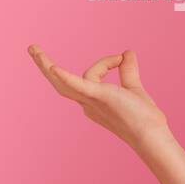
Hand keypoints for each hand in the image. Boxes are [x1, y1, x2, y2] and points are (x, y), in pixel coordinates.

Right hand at [27, 45, 170, 153]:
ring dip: (46, 65)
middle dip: (45, 66)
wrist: (152, 135)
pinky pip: (79, 86)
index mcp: (93, 101)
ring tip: (33, 49)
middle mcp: (87, 103)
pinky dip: (66, 77)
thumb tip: (128, 52)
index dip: (106, 62)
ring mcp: (91, 101)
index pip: (91, 74)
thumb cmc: (144, 118)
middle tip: (33, 48)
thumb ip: (128, 71)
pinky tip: (54, 68)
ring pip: (62, 83)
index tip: (122, 57)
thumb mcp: (134, 89)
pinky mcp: (99, 97)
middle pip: (60, 83)